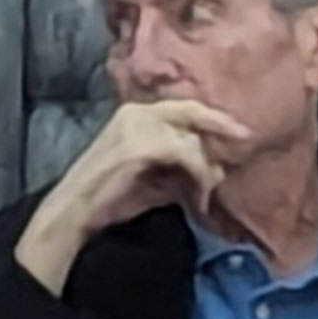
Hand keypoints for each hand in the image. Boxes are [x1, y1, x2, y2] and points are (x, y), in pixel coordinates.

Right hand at [15, 97, 254, 293]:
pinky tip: (198, 199)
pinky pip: (184, 156)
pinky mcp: (139, 145)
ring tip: (206, 195)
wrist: (74, 212)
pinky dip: (197, 176)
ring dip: (205, 169)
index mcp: (135, 114)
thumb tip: (216, 171)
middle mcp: (136, 112)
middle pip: (191, 110)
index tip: (239, 131)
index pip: (183, 107)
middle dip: (221, 125)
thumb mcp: (153, 179)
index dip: (213, 117)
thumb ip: (181, 170)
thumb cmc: (109, 197)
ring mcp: (136, 126)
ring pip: (190, 139)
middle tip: (244, 141)